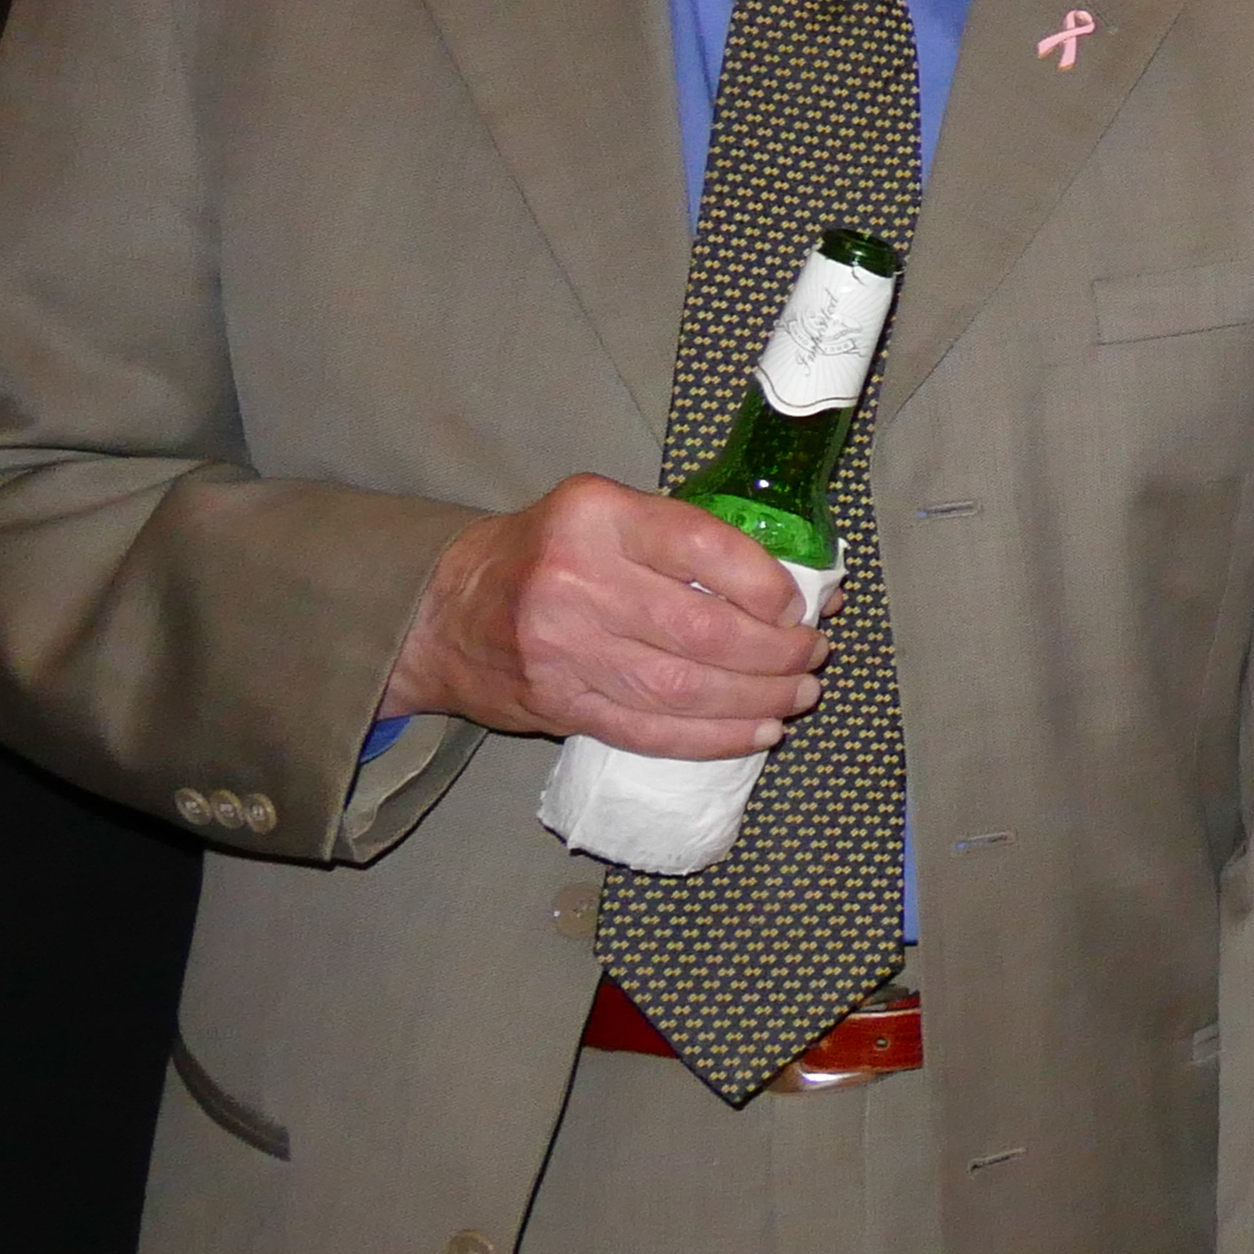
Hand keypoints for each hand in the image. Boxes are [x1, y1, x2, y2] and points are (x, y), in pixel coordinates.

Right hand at [380, 474, 826, 755]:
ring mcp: (562, 649)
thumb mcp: (606, 516)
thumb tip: (805, 584)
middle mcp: (576, 581)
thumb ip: (689, 540)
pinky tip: (757, 732)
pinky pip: (651, 732)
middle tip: (811, 656)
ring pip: (683, 689)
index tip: (799, 606)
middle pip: (703, 631)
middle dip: (777, 652)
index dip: (767, 585)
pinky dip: (715, 737)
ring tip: (798, 694)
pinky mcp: (557, 705)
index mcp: (598, 518)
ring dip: (758, 698)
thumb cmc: (547, 554)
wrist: (442, 610)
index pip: (704, 548)